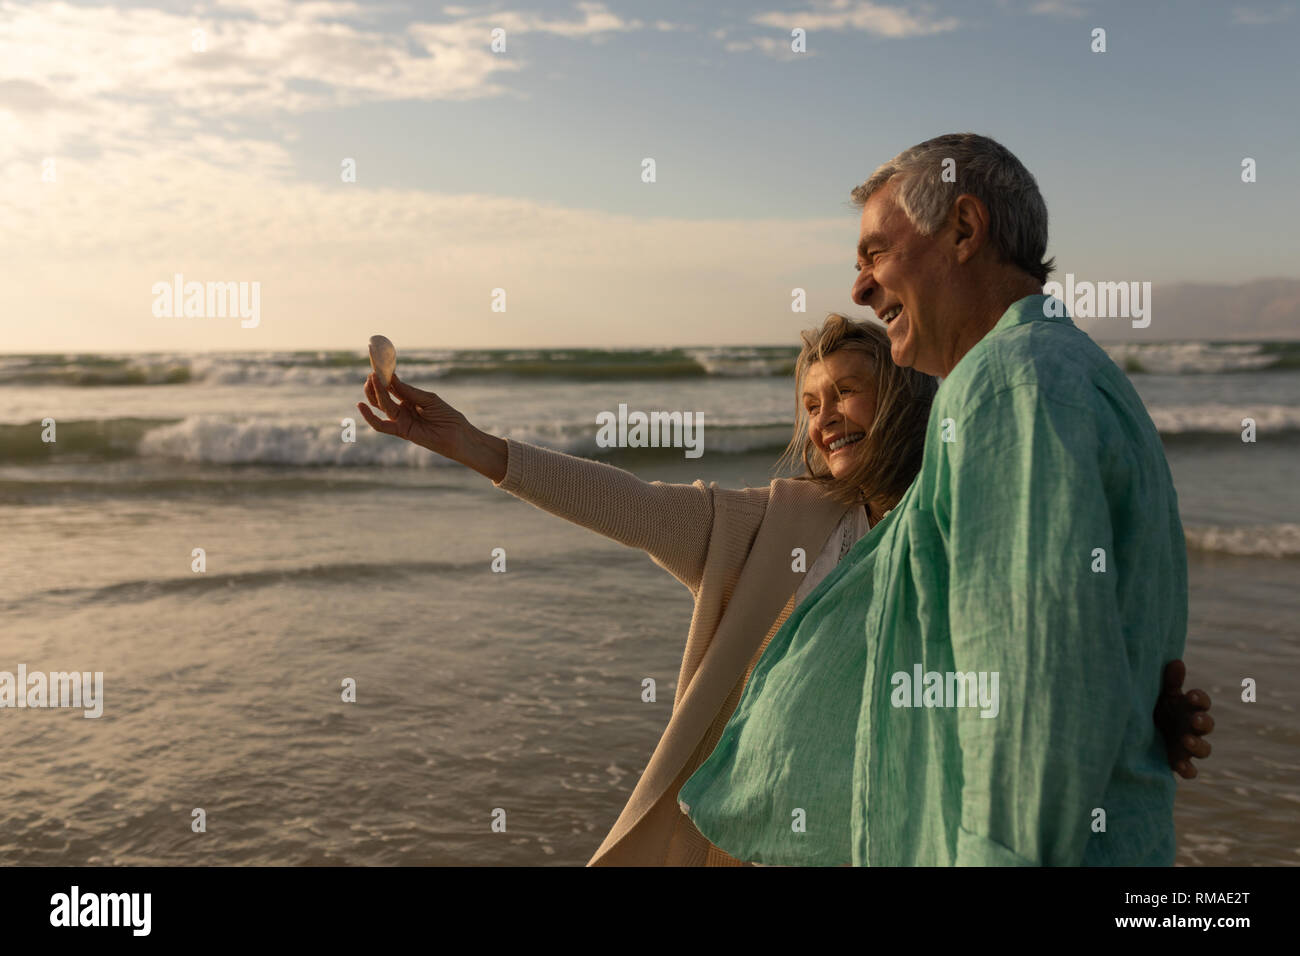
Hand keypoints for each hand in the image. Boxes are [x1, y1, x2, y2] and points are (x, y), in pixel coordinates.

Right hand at [357, 371, 469, 459]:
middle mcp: (402, 408)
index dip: (384, 376)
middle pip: (383, 395)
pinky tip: (361, 405)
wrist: (456, 434)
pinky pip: (381, 425)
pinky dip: (369, 416)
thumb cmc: (446, 415)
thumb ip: (408, 391)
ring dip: (374, 394)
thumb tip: (391, 378)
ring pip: (381, 406)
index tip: (377, 365)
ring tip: (370, 381)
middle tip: (371, 373)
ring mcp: (400, 420)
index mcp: (409, 399)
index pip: (392, 386)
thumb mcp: (428, 399)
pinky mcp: (400, 431)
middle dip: (376, 384)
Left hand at [1153, 659, 1213, 777]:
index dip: (1200, 699)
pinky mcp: (1180, 761)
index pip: (1202, 703)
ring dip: (1197, 745)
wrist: (1142, 731)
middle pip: (1207, 725)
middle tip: (1195, 720)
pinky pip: (1190, 770)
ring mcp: (1188, 746)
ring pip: (1204, 749)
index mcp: (1190, 708)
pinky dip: (1188, 770)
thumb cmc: (1158, 708)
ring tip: (1186, 740)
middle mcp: (1193, 727)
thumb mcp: (1163, 695)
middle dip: (1203, 722)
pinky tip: (1181, 767)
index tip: (1192, 696)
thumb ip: (1171, 681)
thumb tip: (1177, 661)